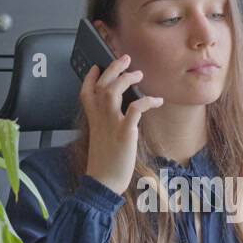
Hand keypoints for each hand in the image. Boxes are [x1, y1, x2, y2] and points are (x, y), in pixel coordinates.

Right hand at [79, 54, 164, 195]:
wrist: (102, 183)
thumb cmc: (104, 163)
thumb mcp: (101, 140)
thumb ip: (106, 124)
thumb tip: (121, 113)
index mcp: (93, 120)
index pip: (85, 92)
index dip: (90, 77)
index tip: (96, 67)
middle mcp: (99, 118)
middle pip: (102, 84)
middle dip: (113, 68)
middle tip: (125, 59)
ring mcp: (111, 124)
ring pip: (113, 90)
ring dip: (126, 78)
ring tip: (139, 74)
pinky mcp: (125, 132)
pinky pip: (135, 109)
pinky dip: (147, 101)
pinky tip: (157, 101)